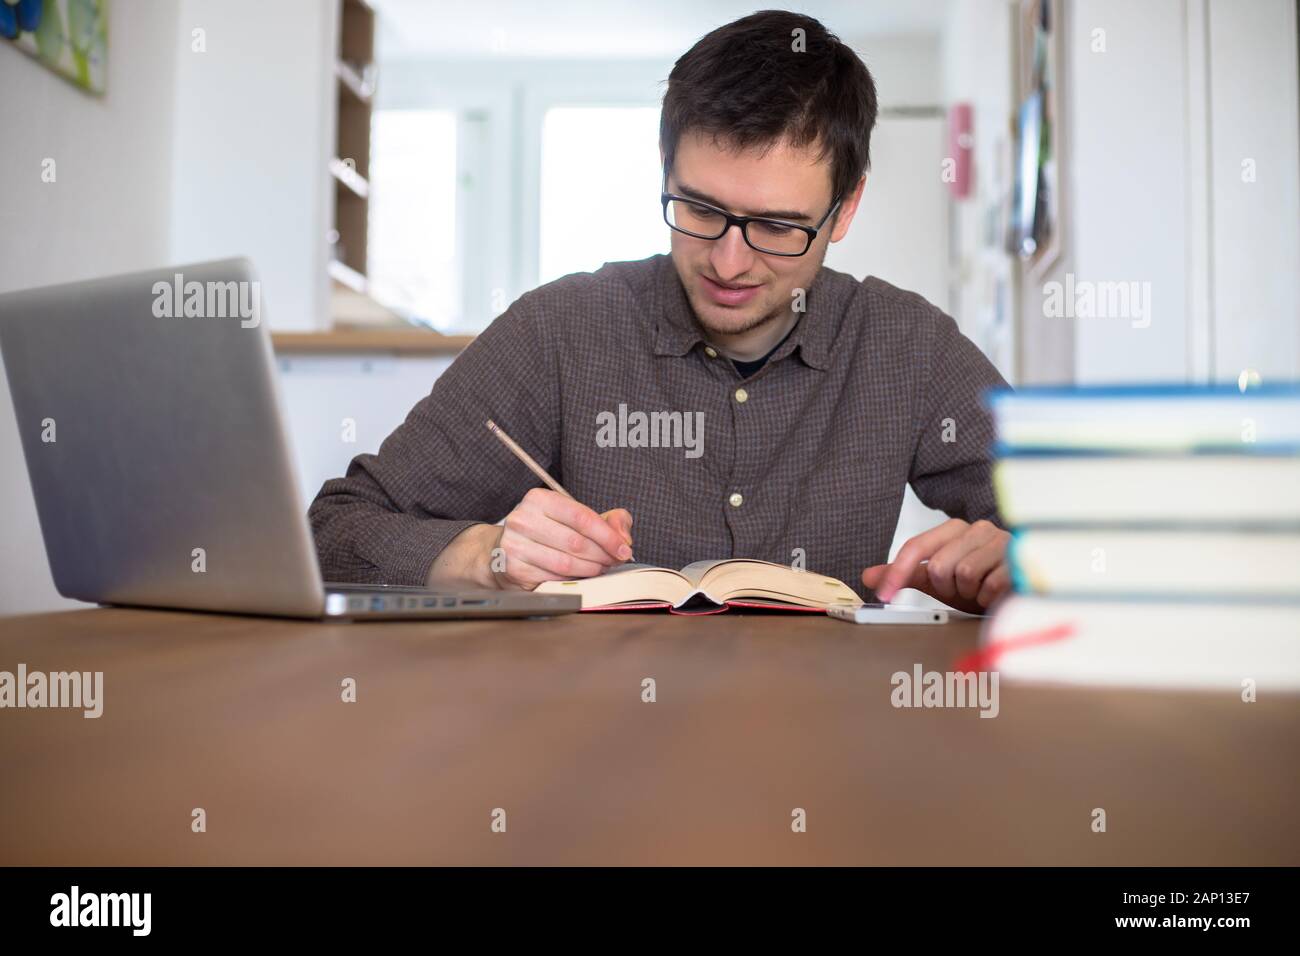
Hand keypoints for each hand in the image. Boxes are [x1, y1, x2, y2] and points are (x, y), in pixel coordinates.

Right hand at [491, 487, 633, 590]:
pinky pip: (553, 578)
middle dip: (602, 555)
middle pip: (576, 542)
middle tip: (613, 561)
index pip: (581, 517)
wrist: (504, 549)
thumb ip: (608, 519)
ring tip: (599, 569)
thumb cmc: (546, 531)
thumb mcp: (575, 517)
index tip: (624, 548)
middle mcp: (523, 519)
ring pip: (566, 563)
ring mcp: (515, 544)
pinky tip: (578, 576)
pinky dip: (572, 580)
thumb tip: (624, 537)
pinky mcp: (513, 568)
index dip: (608, 535)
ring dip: (590, 570)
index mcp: (539, 499)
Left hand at [861, 518, 1010, 613]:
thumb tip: (867, 576)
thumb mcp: (939, 579)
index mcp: (955, 529)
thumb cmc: (978, 583)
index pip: (916, 546)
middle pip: (939, 565)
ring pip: (964, 574)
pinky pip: (989, 586)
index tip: (883, 595)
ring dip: (969, 593)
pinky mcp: (1021, 560)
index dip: (897, 572)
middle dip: (946, 587)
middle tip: (961, 590)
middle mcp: (979, 529)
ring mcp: (1002, 542)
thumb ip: (905, 574)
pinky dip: (988, 598)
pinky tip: (996, 594)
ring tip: (980, 590)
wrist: (1020, 592)